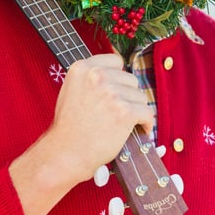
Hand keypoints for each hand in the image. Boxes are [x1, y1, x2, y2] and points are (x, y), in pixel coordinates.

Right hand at [50, 54, 154, 179]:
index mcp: (83, 68)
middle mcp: (97, 76)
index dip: (118, 78)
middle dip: (127, 96)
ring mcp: (112, 93)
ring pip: (140, 96)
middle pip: (130, 80)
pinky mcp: (125, 111)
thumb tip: (115, 76)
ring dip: (136, 110)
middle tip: (117, 114)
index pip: (115, 61)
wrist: (66, 152)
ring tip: (123, 124)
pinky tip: (141, 130)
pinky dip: (147, 123)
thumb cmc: (68, 128)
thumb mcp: (70, 91)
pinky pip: (147, 112)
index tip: (117, 91)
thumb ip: (90, 80)